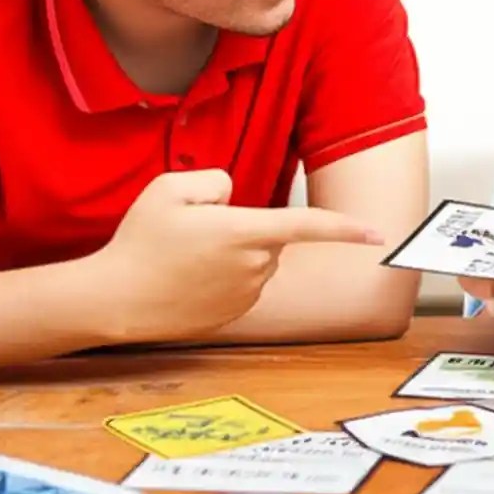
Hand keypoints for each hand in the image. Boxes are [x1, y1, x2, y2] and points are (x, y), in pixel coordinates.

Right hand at [94, 170, 381, 343]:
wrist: (115, 299)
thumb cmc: (140, 242)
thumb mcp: (170, 189)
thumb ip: (216, 181)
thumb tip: (236, 196)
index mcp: (245, 232)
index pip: (309, 225)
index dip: (347, 228)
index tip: (378, 234)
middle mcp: (255, 265)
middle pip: (270, 234)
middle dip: (245, 226)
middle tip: (194, 231)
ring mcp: (247, 293)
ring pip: (258, 259)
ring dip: (235, 253)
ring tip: (186, 258)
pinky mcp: (236, 313)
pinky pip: (244, 283)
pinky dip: (225, 277)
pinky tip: (189, 279)